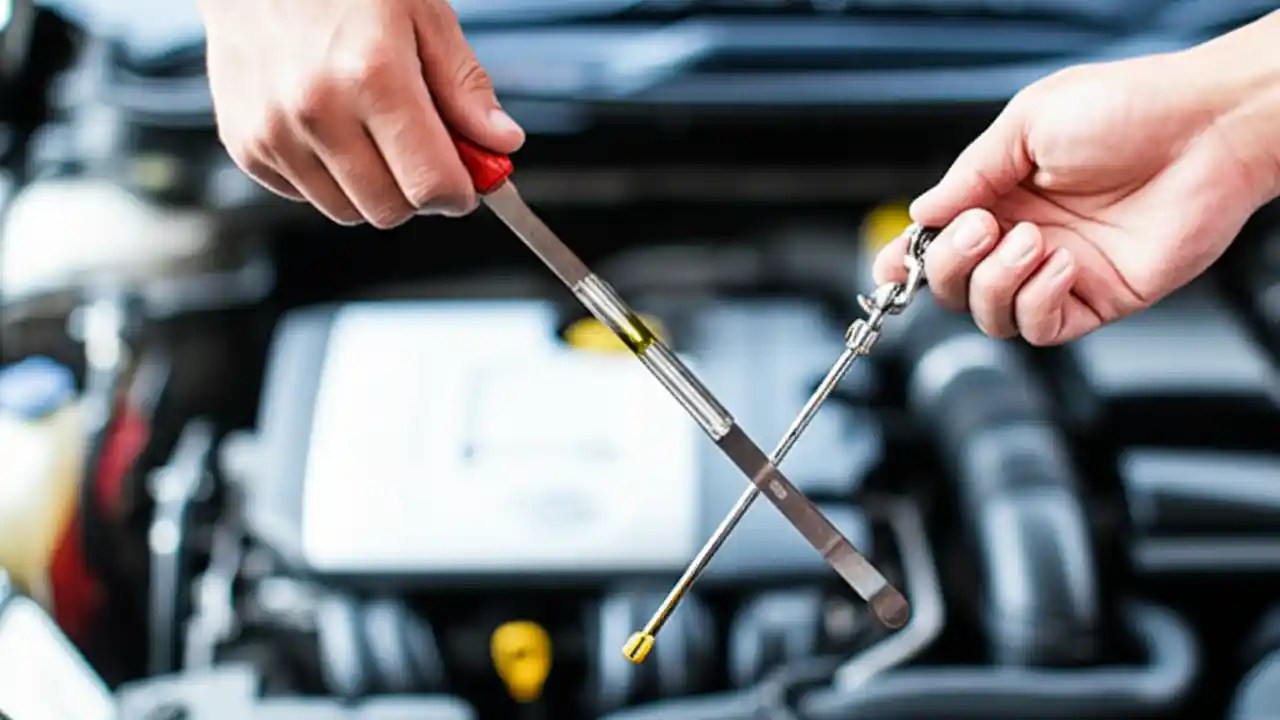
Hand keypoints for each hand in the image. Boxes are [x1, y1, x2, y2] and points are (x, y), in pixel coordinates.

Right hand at [198, 0, 524, 226]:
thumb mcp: (422, 14)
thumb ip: (464, 86)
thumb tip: (502, 142)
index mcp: (372, 76)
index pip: (432, 185)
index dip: (461, 191)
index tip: (466, 177)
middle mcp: (317, 111)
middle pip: (391, 210)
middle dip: (417, 191)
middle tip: (418, 148)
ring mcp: (274, 133)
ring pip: (348, 212)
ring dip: (371, 186)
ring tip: (368, 128)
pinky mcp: (246, 146)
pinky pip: (307, 197)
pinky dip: (328, 177)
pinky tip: (329, 128)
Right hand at [874, 13, 1279, 345]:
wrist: (1207, 129)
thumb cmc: (1130, 108)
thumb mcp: (1028, 123)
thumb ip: (971, 174)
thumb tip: (922, 213)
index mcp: (1002, 195)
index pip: (938, 243)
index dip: (906, 261)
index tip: (891, 265)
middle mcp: (1024, 237)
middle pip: (953, 286)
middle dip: (950, 265)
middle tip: (981, 227)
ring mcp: (1058, 272)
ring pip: (990, 315)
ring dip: (995, 283)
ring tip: (1032, 240)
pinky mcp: (1096, 298)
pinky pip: (1042, 328)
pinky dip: (1036, 301)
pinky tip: (1061, 262)